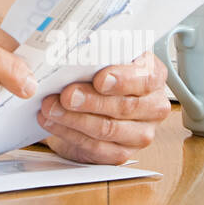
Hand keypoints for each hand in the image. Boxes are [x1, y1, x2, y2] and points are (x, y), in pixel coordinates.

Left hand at [36, 51, 171, 163]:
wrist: (92, 105)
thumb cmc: (98, 74)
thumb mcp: (102, 58)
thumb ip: (96, 55)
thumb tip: (74, 51)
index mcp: (153, 76)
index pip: (147, 78)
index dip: (124, 79)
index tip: (100, 79)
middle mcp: (153, 106)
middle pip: (125, 106)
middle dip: (91, 100)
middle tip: (67, 94)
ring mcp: (140, 133)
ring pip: (108, 129)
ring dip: (74, 118)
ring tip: (50, 107)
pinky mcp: (121, 153)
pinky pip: (95, 147)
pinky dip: (68, 133)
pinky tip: (51, 122)